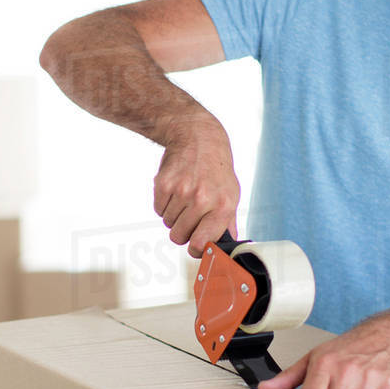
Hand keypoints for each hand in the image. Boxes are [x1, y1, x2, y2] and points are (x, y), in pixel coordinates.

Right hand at [153, 114, 239, 257]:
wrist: (199, 137)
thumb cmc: (217, 170)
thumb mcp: (231, 194)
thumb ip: (227, 224)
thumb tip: (226, 251)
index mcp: (222, 206)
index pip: (201, 244)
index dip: (196, 249)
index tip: (195, 246)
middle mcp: (202, 199)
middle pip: (178, 236)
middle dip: (182, 230)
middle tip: (190, 215)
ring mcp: (181, 191)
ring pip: (167, 223)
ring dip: (174, 214)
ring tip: (185, 196)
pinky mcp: (164, 183)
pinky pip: (158, 209)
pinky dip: (164, 203)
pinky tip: (175, 189)